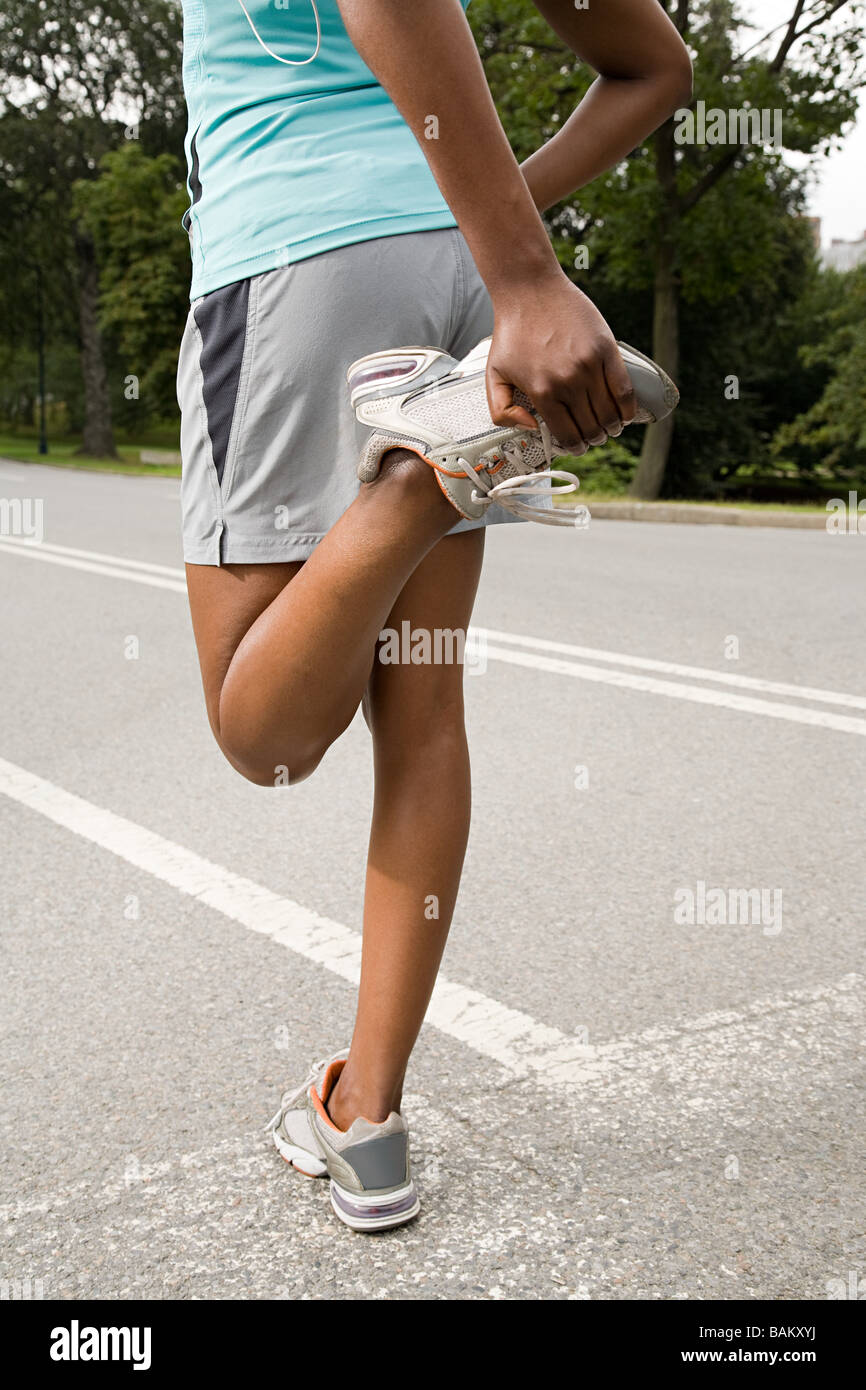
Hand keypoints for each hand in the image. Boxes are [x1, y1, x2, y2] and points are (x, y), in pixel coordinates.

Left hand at [487, 277, 635, 453]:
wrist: (529, 290)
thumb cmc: (512, 332)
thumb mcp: (494, 375)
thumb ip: (502, 411)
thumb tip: (532, 428)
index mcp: (542, 392)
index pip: (567, 434)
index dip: (574, 447)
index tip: (578, 447)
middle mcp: (568, 382)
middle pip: (590, 427)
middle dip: (593, 439)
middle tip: (594, 438)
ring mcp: (589, 366)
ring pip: (609, 412)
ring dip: (611, 427)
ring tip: (609, 428)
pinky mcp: (606, 350)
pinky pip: (624, 389)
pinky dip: (628, 408)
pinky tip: (625, 415)